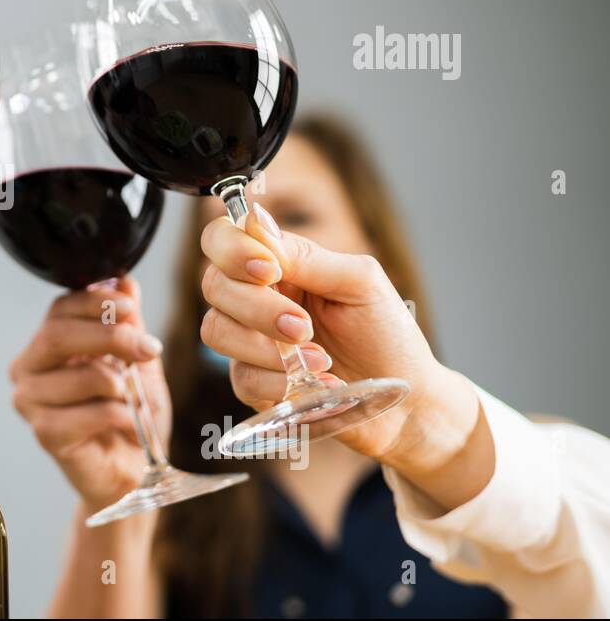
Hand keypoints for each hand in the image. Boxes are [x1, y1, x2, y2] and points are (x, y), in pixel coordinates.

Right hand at [10, 279, 168, 512]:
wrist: (128, 472)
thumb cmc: (127, 416)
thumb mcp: (134, 361)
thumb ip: (127, 323)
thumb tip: (124, 281)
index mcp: (44, 347)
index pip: (60, 309)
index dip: (96, 302)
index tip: (130, 308)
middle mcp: (26, 370)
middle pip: (59, 335)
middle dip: (111, 336)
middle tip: (150, 348)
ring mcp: (30, 404)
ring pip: (83, 376)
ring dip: (126, 387)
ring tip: (141, 402)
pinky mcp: (45, 435)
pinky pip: (93, 412)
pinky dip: (123, 416)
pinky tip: (132, 427)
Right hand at [200, 204, 489, 503]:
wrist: (407, 400)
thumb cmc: (387, 335)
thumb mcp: (359, 282)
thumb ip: (306, 255)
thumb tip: (254, 220)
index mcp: (277, 266)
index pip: (222, 240)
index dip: (232, 251)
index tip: (270, 270)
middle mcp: (254, 299)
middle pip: (214, 286)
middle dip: (258, 307)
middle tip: (305, 326)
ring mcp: (249, 343)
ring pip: (216, 331)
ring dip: (267, 348)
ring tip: (320, 359)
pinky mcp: (253, 385)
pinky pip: (240, 378)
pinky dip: (281, 383)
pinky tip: (320, 384)